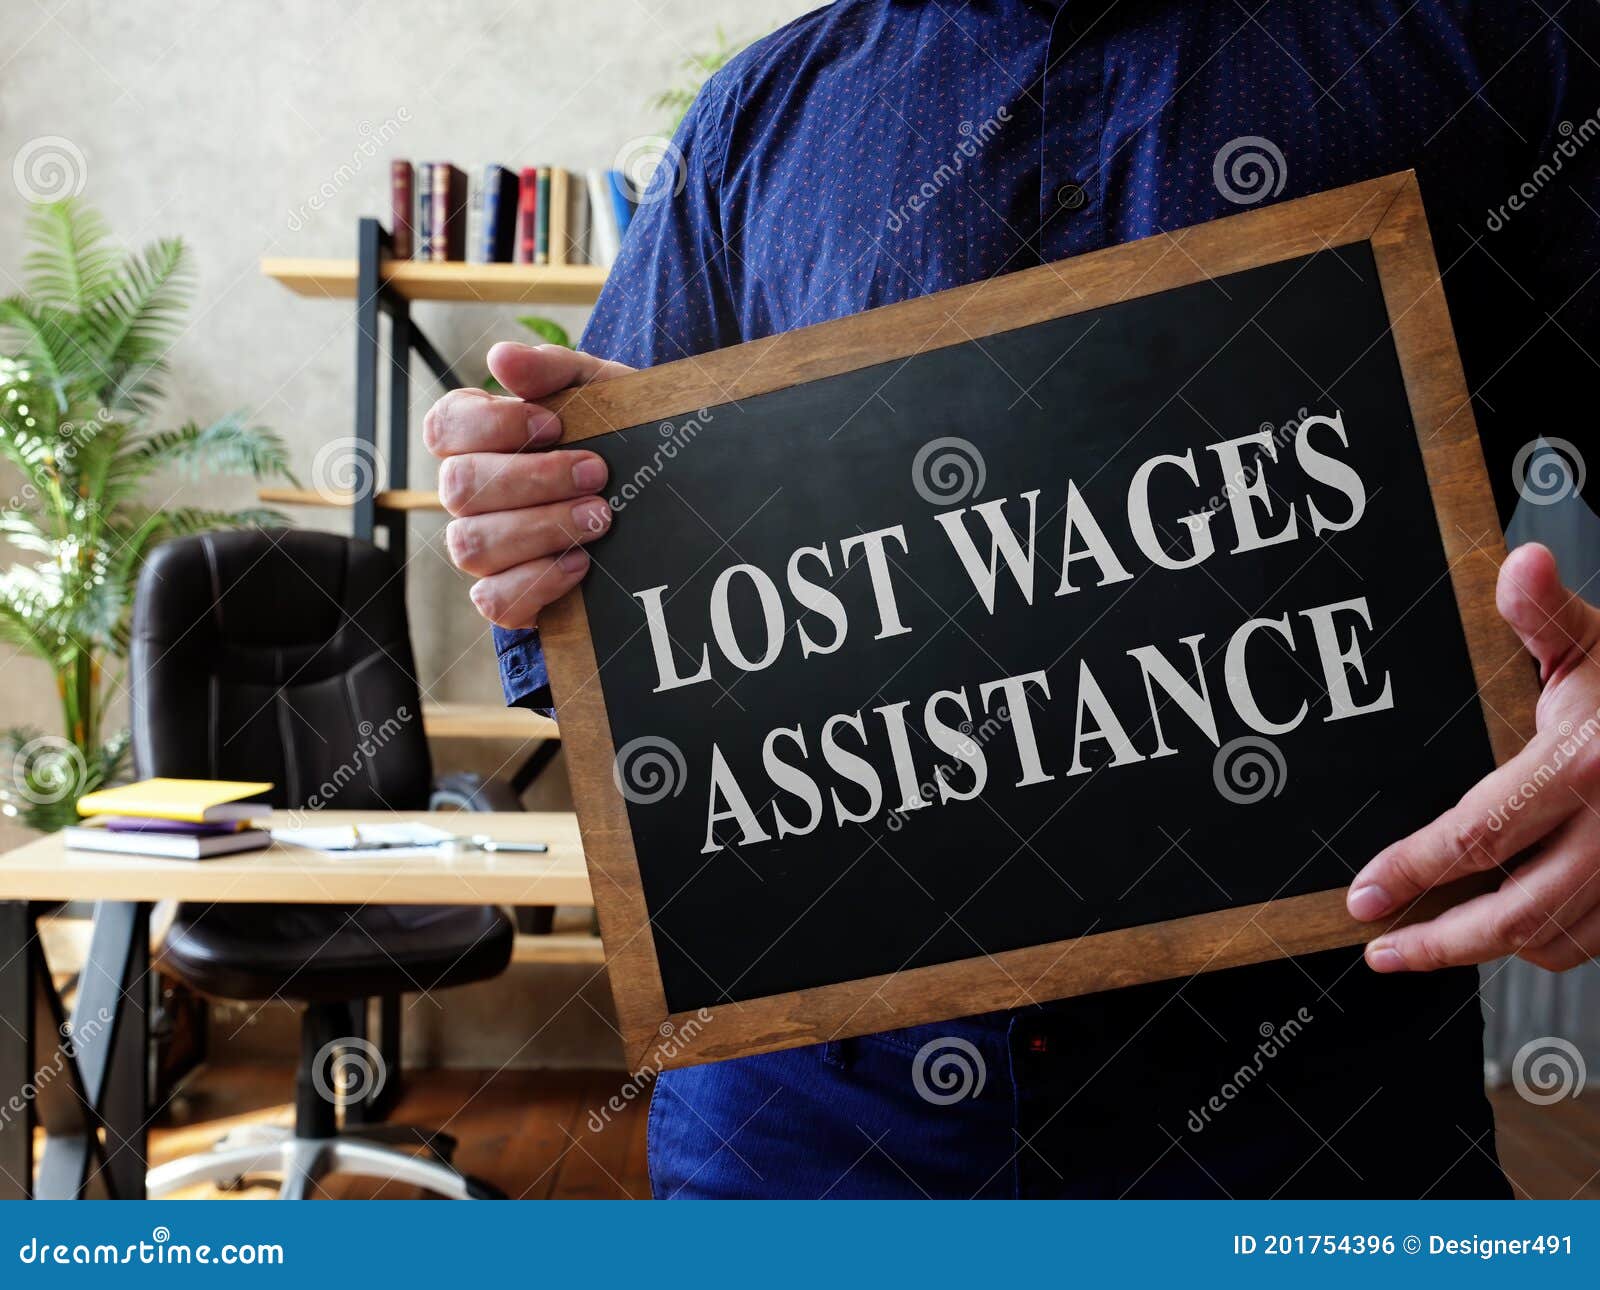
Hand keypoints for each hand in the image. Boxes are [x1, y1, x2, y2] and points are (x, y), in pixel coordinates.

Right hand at [425, 342, 633, 627]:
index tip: (554, 424)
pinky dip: (538, 581)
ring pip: (471, 546)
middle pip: (458, 489)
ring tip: (600, 517)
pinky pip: (493, 601)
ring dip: (541, 529)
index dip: (492, 426)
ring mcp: (482, 547)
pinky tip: (582, 562)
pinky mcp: (508, 595)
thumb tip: (500, 358)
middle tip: (597, 472)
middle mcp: (467, 494)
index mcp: (476, 437)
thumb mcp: (599, 392)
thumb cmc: (618, 434)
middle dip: (534, 479)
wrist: (667, 496)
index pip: (443, 427)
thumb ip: (552, 371)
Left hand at [1349, 542, 1599, 972]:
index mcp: (1579, 766)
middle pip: (1513, 914)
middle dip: (1437, 942)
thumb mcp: (1597, 641)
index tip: (1364, 896)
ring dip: (1487, 952)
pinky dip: (1548, 947)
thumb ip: (1545, 613)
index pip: (1476, 836)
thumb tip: (1520, 563)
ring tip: (1429, 946)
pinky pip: (1597, 942)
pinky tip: (1509, 935)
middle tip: (1382, 948)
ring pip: (1556, 940)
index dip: (1412, 871)